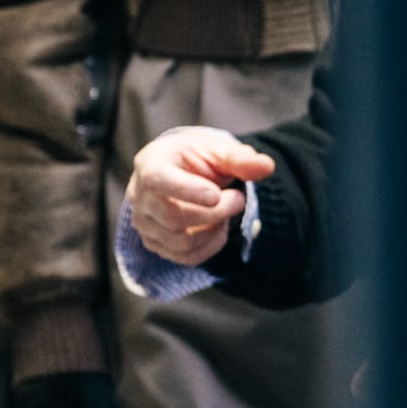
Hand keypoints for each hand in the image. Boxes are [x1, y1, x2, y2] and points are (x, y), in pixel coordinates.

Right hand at [127, 126, 274, 264]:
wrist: (181, 173)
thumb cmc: (196, 159)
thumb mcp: (217, 150)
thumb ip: (240, 158)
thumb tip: (266, 167)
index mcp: (150, 165)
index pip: (158, 181)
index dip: (186, 191)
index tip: (215, 195)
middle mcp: (140, 197)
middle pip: (174, 217)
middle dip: (216, 212)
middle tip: (239, 198)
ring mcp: (145, 224)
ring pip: (181, 241)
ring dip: (214, 229)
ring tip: (227, 210)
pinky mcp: (156, 243)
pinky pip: (186, 257)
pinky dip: (211, 246)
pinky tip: (219, 227)